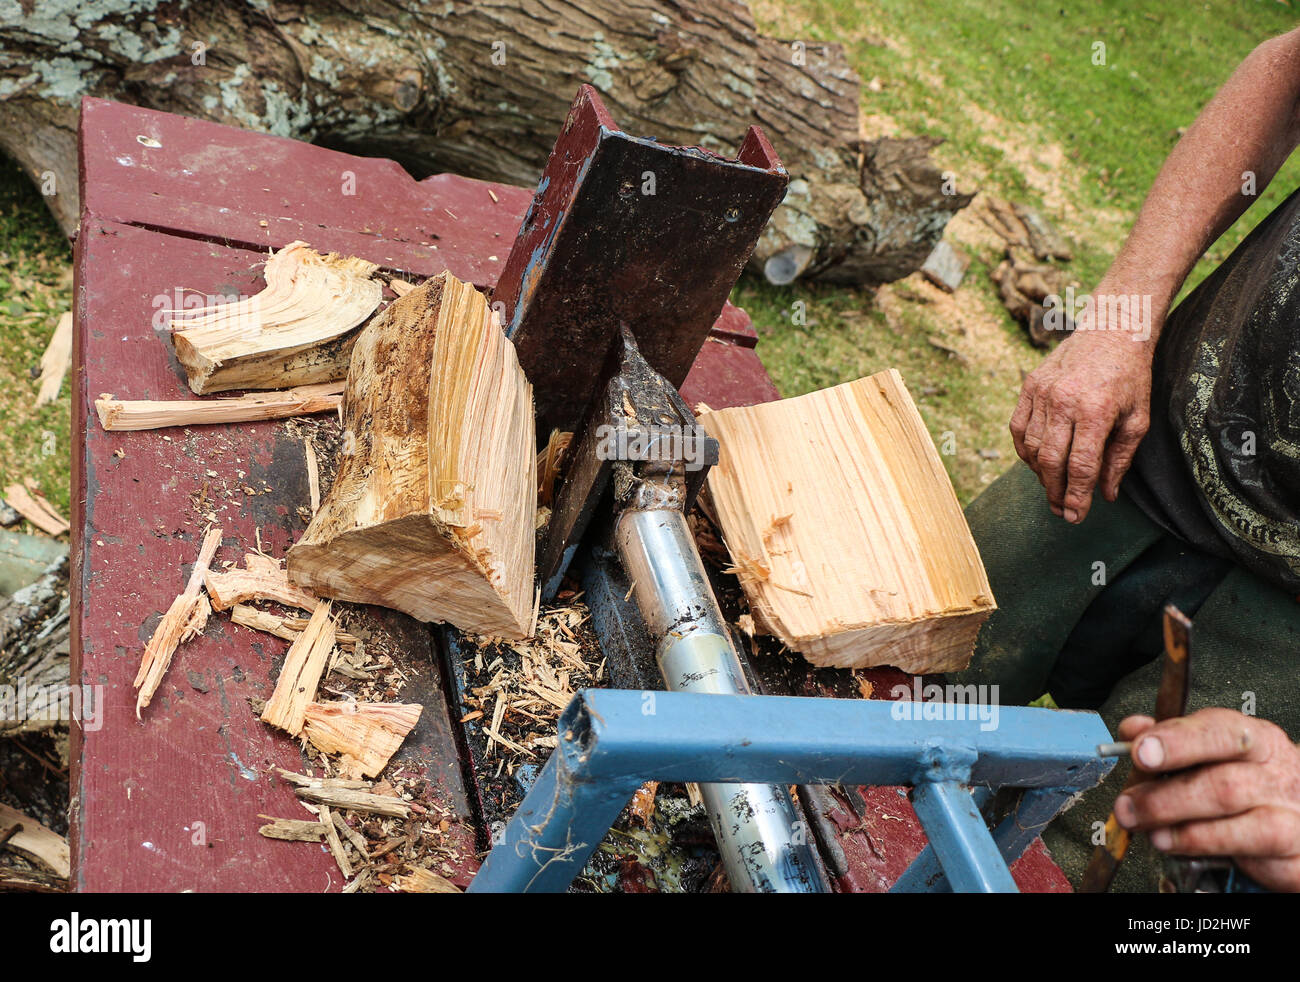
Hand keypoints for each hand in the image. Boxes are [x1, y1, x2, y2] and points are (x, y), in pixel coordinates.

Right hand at [1009, 292, 1156, 522]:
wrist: (1112, 329)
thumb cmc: (1130, 376)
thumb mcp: (1137, 418)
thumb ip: (1120, 459)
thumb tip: (1105, 494)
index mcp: (1096, 411)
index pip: (1080, 466)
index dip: (1077, 496)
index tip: (1075, 517)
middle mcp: (1065, 402)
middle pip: (1051, 461)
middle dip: (1055, 492)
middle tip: (1061, 511)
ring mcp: (1043, 392)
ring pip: (1030, 447)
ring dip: (1039, 474)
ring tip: (1052, 488)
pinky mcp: (1029, 386)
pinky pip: (1018, 428)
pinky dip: (1024, 451)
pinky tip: (1036, 462)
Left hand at [1113, 709, 1299, 891]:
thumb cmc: (1250, 783)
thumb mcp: (1212, 755)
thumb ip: (1171, 742)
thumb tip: (1133, 729)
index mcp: (1255, 740)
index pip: (1219, 731)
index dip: (1178, 740)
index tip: (1140, 752)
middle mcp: (1277, 774)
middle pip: (1223, 782)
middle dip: (1165, 796)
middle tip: (1128, 805)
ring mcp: (1290, 813)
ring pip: (1239, 818)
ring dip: (1182, 826)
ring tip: (1148, 829)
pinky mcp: (1295, 852)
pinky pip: (1252, 851)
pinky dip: (1206, 846)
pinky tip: (1178, 845)